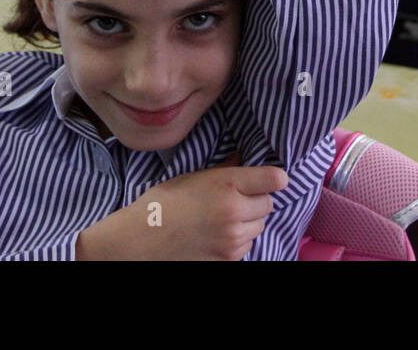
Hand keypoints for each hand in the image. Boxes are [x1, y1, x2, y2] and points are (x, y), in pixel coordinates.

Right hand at [79, 156, 287, 259]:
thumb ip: (224, 169)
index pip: (275, 179)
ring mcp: (233, 238)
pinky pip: (247, 245)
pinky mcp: (229, 259)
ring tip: (223, 218)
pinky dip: (239, 240)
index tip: (270, 179)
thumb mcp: (194, 177)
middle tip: (235, 199)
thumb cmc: (164, 203)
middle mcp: (235, 212)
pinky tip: (218, 234)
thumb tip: (243, 159)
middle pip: (268, 203)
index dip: (274, 178)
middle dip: (256, 200)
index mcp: (227, 185)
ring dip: (249, 221)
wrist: (142, 239)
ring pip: (259, 226)